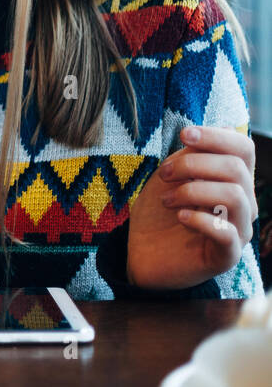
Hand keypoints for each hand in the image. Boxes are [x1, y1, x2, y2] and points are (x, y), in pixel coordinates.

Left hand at [126, 125, 255, 289]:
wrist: (142, 253)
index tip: (184, 134)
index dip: (217, 136)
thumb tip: (217, 130)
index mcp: (232, 181)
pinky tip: (179, 216)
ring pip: (235, 196)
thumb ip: (191, 155)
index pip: (244, 149)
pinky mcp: (227, 256)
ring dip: (192, 190)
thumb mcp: (170, 176)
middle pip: (236, 168)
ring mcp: (238, 231)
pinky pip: (226, 233)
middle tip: (163, 173)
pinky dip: (199, 219)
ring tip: (166, 199)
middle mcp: (243, 204)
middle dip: (193, 163)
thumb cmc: (159, 212)